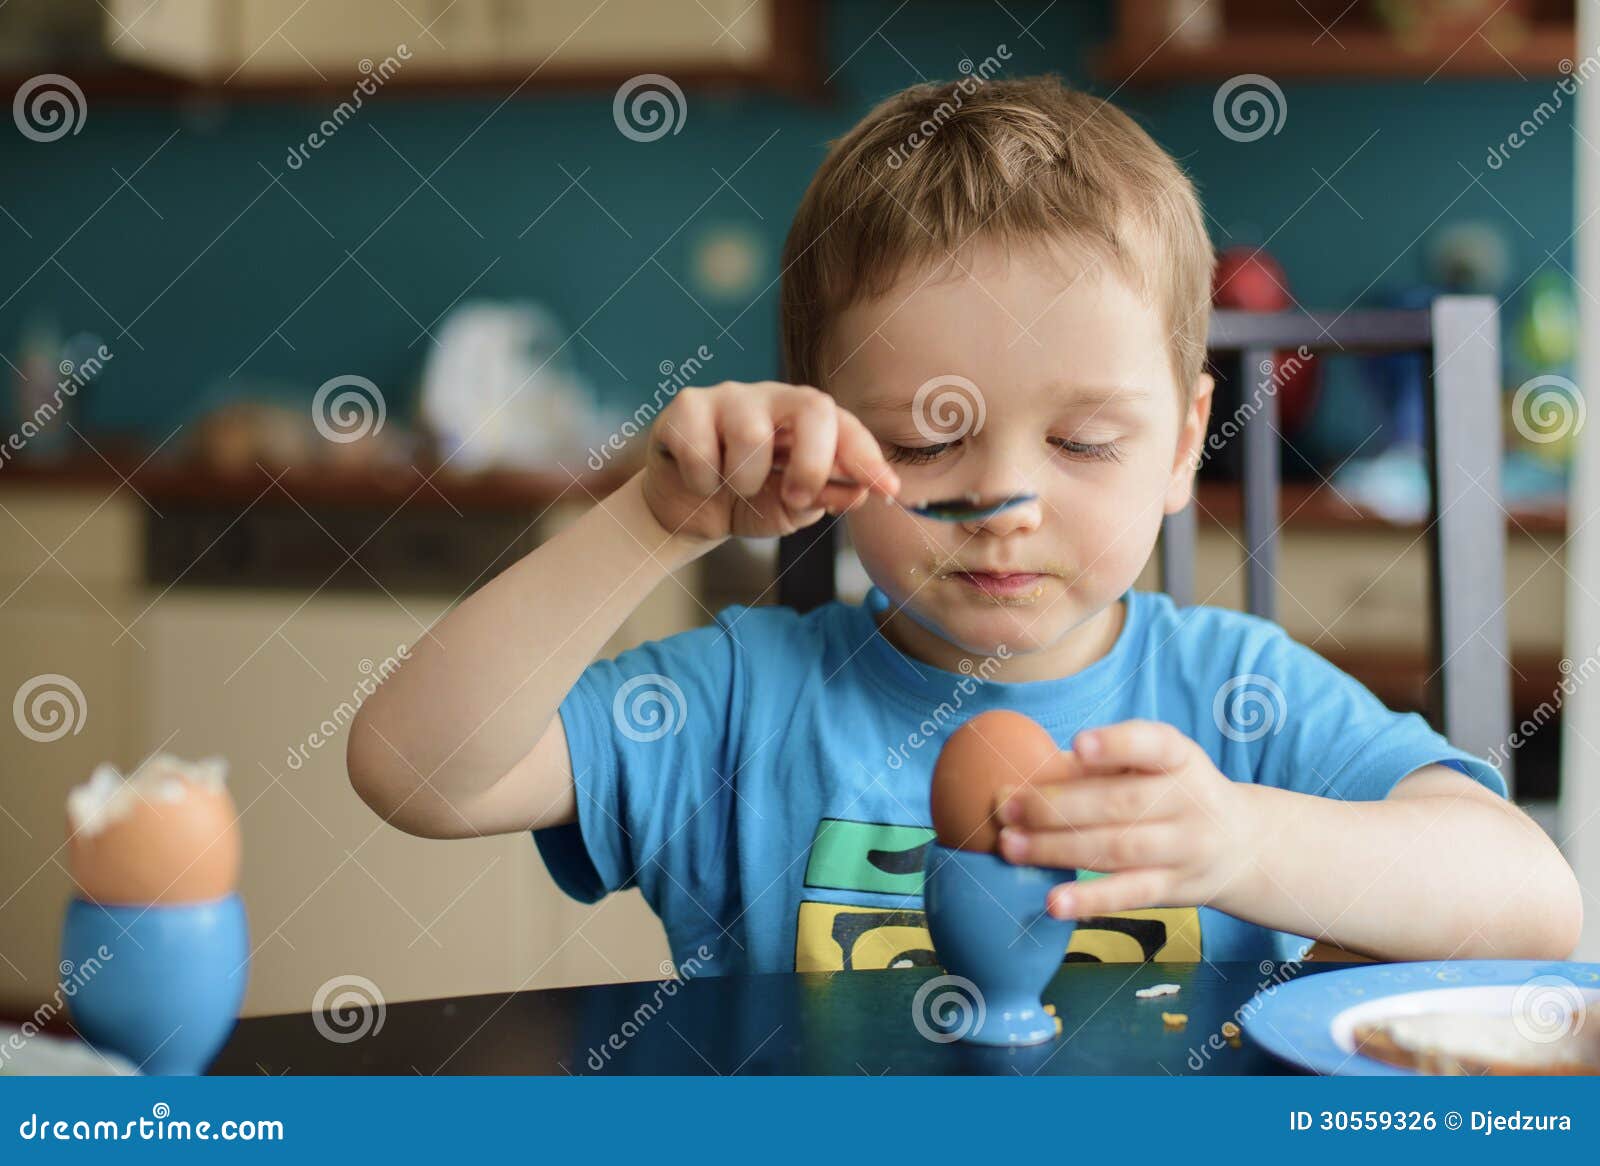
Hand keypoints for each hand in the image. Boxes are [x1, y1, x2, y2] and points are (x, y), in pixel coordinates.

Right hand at [642, 381, 900, 542]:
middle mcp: (772, 400)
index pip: (846, 427)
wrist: (685, 511)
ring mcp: (729, 398)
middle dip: (813, 462)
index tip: (888, 490)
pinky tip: (701, 479)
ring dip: (744, 480)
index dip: (869, 457)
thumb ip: (824, 498)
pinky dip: (703, 480)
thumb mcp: (790, 509)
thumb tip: (861, 492)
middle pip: (812, 407)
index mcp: (806, 422)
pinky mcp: (687, 407)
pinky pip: (702, 449)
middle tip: (796, 499)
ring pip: (751, 434)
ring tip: (732, 487)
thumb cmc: (744, 501)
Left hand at [992, 720, 1255, 920]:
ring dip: (1056, 850)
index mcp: (1180, 757)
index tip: (1078, 745)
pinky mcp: (1176, 889)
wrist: (1241, 845)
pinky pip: (1129, 895)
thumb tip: (1027, 773)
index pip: (1153, 744)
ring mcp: (1186, 849)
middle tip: (1005, 806)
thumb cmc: (1171, 792)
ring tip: (1010, 847)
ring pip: (1117, 850)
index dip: (1116, 745)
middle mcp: (1189, 801)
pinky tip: (1053, 903)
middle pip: (1118, 804)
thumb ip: (1096, 766)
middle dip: (1055, 806)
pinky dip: (1089, 900)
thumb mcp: (1149, 767)